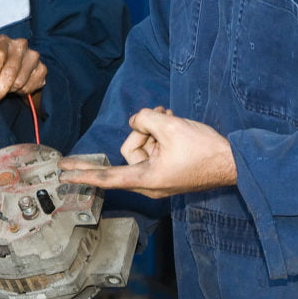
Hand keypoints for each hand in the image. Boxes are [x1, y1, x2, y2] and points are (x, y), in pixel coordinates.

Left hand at [0, 34, 46, 105]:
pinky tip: (17, 86)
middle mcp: (20, 45)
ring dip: (10, 91)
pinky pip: (29, 87)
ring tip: (6, 87)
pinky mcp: (42, 68)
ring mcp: (33, 56)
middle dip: (0, 89)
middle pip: (10, 71)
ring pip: (19, 82)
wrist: (15, 68)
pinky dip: (21, 92)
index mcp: (2, 41)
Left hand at [58, 108, 236, 197]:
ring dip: (155, 129)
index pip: (108, 176)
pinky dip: (161, 135)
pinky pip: (154, 149)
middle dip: (144, 129)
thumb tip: (137, 120)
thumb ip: (145, 119)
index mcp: (147, 179)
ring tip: (171, 117)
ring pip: (143, 146)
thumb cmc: (203, 148)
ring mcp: (160, 178)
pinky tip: (173, 123)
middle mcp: (150, 183)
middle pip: (130, 150)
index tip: (63, 173)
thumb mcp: (170, 126)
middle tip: (161, 115)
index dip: (83, 173)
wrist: (233, 161)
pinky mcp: (169, 171)